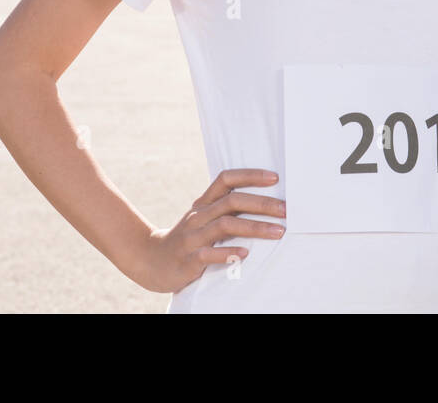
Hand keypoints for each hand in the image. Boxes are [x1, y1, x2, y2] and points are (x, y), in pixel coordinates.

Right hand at [124, 168, 285, 292]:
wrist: (151, 261)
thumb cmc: (188, 238)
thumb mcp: (204, 219)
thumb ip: (228, 210)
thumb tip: (267, 202)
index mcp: (204, 203)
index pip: (226, 179)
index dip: (250, 175)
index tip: (275, 178)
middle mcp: (198, 216)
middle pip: (232, 201)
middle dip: (262, 204)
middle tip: (286, 209)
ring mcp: (192, 237)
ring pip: (225, 225)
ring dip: (254, 227)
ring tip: (278, 231)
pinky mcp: (188, 260)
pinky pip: (208, 254)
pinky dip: (227, 253)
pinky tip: (244, 254)